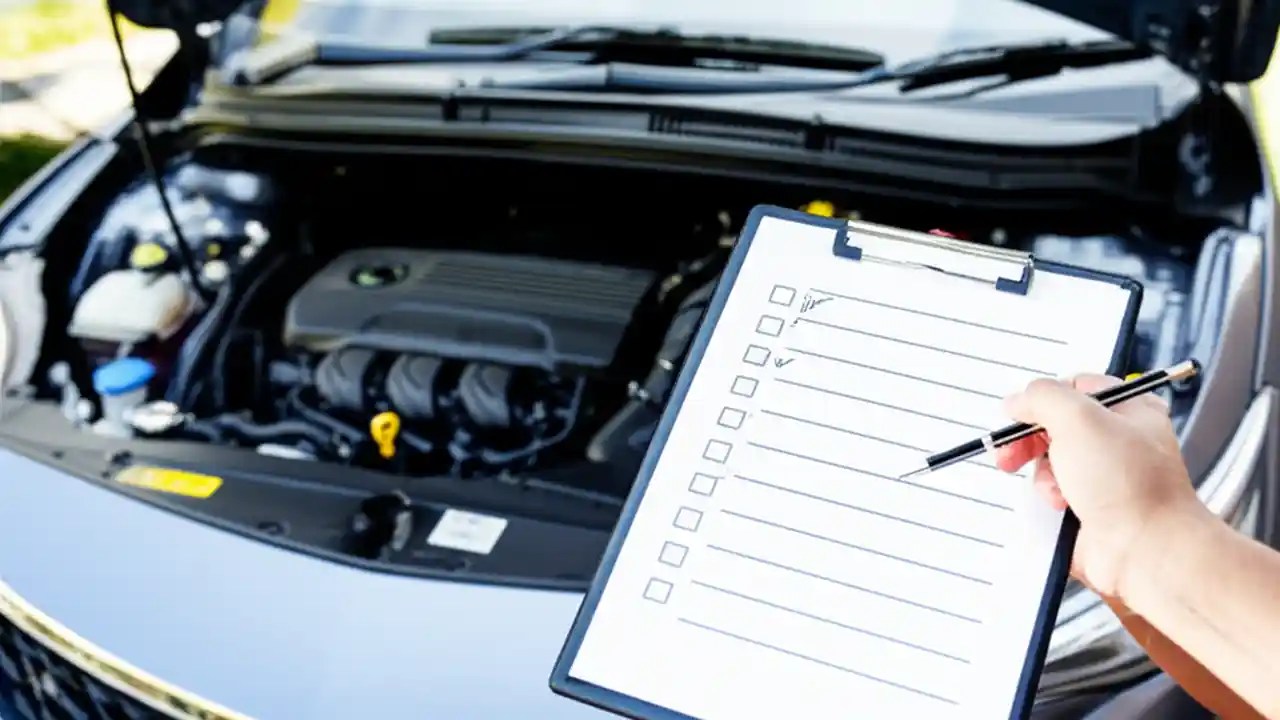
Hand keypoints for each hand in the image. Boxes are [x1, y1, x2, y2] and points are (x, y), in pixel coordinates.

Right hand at [993, 375, 1207, 599]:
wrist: (1145, 550)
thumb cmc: (1130, 485)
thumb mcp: (1079, 419)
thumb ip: (1042, 397)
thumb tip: (1018, 402)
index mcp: (1129, 409)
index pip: (1074, 387)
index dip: (1042, 400)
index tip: (1020, 414)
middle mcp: (1120, 441)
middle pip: (1055, 426)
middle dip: (1030, 441)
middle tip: (1013, 453)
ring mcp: (1106, 477)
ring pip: (1050, 464)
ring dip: (1042, 476)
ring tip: (1055, 490)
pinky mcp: (1092, 508)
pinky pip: (1053, 496)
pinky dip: (1048, 501)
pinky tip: (1062, 507)